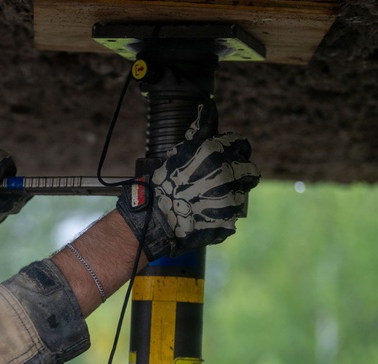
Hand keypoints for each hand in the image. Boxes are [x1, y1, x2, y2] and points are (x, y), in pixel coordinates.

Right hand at [116, 102, 260, 259]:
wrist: (154, 217)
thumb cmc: (165, 182)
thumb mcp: (181, 150)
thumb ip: (201, 129)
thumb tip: (209, 103)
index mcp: (216, 152)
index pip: (240, 143)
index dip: (233, 150)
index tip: (223, 157)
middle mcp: (227, 173)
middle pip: (249, 170)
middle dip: (237, 174)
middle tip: (216, 182)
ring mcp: (230, 199)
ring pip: (243, 192)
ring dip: (231, 194)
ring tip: (208, 199)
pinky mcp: (229, 219)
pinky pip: (234, 213)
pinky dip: (223, 213)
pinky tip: (206, 213)